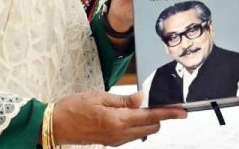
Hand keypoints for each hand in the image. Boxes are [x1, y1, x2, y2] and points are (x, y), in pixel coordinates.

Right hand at [50, 90, 184, 145]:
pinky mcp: (111, 142)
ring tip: (143, 106)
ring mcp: (116, 140)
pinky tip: (130, 114)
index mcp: (118, 121)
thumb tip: (143, 98)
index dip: (169, 113)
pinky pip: (132, 134)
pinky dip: (137, 124)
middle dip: (160, 116)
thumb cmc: (74, 108)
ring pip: (143, 131)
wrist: (56, 126)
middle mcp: (120, 134)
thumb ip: (124, 100)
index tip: (182, 111)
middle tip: (161, 102)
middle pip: (152, 126)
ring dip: (148, 120)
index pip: (151, 116)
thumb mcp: (99, 97)